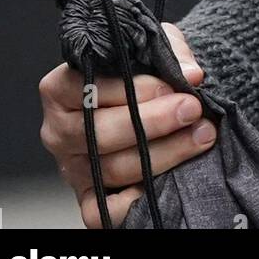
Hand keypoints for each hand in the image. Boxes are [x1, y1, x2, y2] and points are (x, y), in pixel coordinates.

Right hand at [39, 22, 217, 227]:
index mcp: (60, 88)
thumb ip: (169, 53)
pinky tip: (169, 182)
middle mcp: (58, 131)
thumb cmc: (139, 70)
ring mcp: (71, 168)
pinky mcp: (87, 198)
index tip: (173, 86)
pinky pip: (102, 212)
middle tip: (192, 110)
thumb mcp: (149, 47)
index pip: (90, 88)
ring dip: (163, 154)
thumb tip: (191, 75)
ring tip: (200, 136)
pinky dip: (134, 202)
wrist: (145, 98)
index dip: (135, 89)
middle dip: (153, 122)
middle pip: (100, 133)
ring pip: (112, 169)